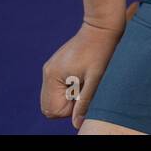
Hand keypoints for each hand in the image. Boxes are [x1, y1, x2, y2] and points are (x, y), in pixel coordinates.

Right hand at [39, 1, 138, 129]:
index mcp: (53, 77)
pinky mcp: (57, 65)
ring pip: (54, 96)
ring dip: (69, 95)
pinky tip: (82, 74)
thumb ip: (85, 101)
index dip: (71, 108)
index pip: (53, 110)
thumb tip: (77, 124)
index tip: (84, 92)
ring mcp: (51, 68)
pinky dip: (69, 87)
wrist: (102, 26)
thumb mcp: (96, 78)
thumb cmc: (102, 51)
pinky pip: (58, 86)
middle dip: (68, 103)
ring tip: (84, 79)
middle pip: (50, 105)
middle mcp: (48, 72)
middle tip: (85, 87)